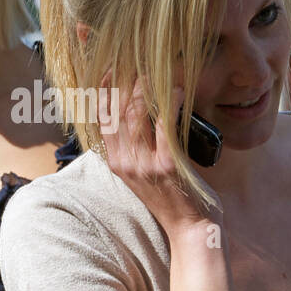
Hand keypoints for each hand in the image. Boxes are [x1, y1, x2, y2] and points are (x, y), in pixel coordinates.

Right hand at [100, 78, 220, 237]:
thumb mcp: (142, 174)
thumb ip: (136, 149)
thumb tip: (141, 114)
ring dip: (147, 88)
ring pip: (137, 114)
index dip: (104, 89)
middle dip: (124, 81)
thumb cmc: (171, 198)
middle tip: (138, 62)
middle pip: (117, 110)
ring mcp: (144, 164)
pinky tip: (178, 91)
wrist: (189, 228)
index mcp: (116, 163)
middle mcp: (125, 163)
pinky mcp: (167, 165)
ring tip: (157, 73)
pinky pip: (165, 125)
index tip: (111, 68)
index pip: (101, 118)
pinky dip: (171, 103)